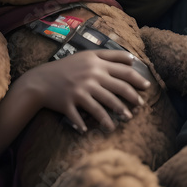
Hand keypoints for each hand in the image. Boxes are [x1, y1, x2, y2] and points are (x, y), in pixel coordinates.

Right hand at [18, 50, 150, 132]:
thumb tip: (132, 60)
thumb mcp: (86, 56)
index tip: (147, 86)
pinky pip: (81, 117)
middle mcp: (90, 76)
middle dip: (132, 99)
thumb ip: (108, 56)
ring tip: (125, 120)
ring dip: (117, 115)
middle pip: (118, 88)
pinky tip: (89, 130)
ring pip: (103, 105)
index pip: (123, 71)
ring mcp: (79, 91)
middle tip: (139, 106)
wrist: (39, 81)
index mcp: (95, 63)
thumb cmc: (66, 68)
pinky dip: (85, 125)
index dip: (138, 79)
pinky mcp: (69, 103)